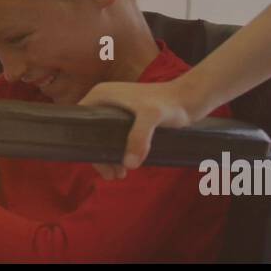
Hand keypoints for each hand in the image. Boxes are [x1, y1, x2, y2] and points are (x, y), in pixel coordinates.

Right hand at [78, 78, 201, 179]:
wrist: (190, 99)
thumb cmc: (170, 103)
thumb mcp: (152, 116)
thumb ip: (139, 137)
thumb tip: (129, 164)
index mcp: (101, 95)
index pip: (80, 121)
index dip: (83, 142)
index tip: (93, 161)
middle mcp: (105, 101)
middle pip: (91, 133)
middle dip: (99, 156)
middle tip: (111, 175)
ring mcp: (116, 110)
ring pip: (104, 138)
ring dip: (109, 158)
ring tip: (119, 176)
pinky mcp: (129, 118)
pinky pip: (115, 138)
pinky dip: (118, 153)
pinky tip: (125, 167)